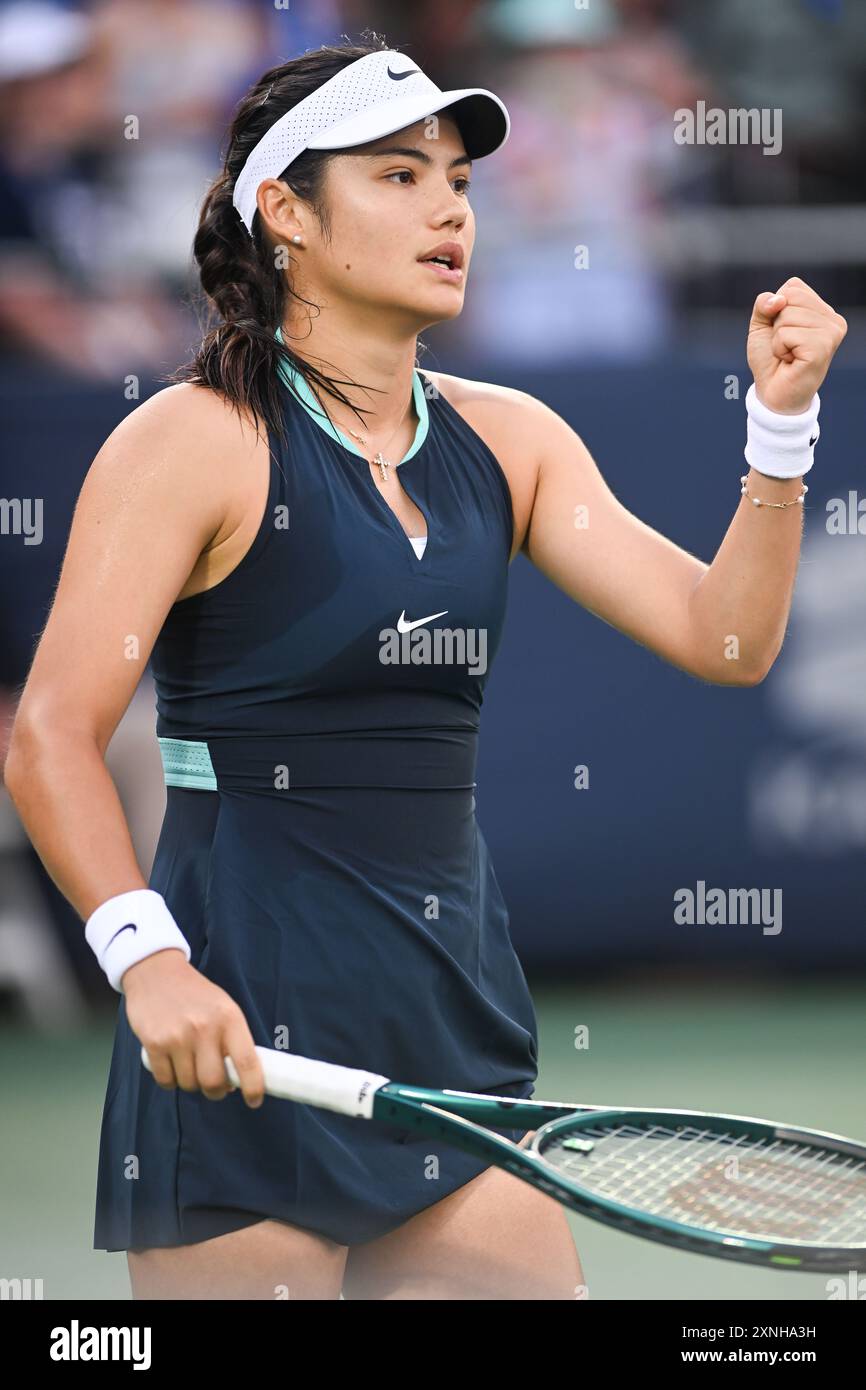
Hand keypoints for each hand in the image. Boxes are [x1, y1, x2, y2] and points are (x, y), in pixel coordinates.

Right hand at [123, 951, 264, 1107]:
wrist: (156, 972)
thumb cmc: (195, 995)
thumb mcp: (223, 1008)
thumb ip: (232, 1040)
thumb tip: (236, 1080)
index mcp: (229, 1018)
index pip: (247, 1061)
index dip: (253, 1087)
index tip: (254, 1101)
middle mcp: (205, 1028)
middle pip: (214, 1082)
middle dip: (215, 1091)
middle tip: (214, 1085)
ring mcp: (178, 1037)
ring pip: (188, 1084)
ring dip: (190, 1083)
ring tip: (189, 1064)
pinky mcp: (154, 1043)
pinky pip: (165, 1080)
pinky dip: (170, 1080)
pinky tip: (171, 1065)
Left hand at [747, 276, 846, 414]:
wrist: (772, 393)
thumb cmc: (770, 360)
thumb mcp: (761, 325)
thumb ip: (764, 303)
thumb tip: (779, 299)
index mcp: (822, 310)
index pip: (793, 286)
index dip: (776, 309)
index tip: (783, 332)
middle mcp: (833, 319)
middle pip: (790, 298)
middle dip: (776, 324)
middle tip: (785, 346)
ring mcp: (831, 332)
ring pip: (787, 315)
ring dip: (777, 338)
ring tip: (788, 354)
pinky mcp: (822, 347)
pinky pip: (787, 334)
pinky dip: (779, 348)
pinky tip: (790, 361)